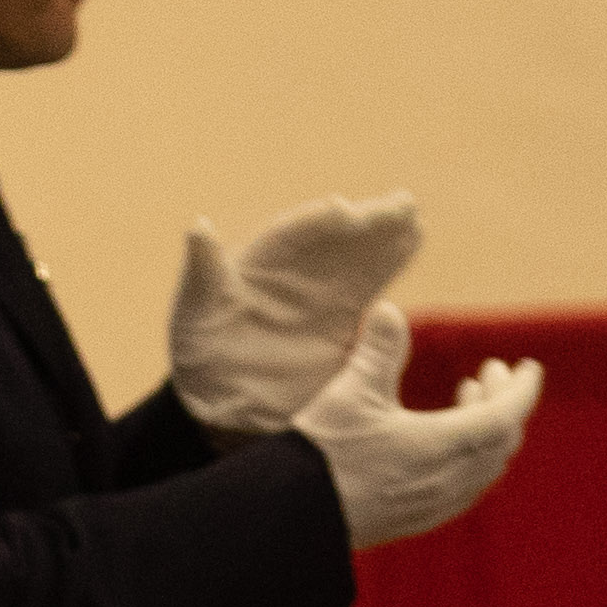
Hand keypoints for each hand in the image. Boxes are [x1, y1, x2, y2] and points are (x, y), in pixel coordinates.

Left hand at [169, 193, 423, 432]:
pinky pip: (370, 292)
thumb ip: (202, 271)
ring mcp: (318, 296)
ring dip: (385, 240)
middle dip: (365, 222)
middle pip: (334, 241)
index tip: (343, 209)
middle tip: (400, 203)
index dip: (317, 222)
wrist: (219, 402)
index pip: (292, 236)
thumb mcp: (194, 310)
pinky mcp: (340, 324)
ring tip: (413, 219)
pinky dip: (389, 268)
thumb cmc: (197, 350)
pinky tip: (411, 245)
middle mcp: (292, 274)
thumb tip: (198, 226)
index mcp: (256, 264)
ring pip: (358, 261)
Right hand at [292, 304, 543, 545]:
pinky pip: (469, 485)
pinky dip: (473, 457)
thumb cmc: (324, 452)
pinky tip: (448, 445)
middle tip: (489, 372)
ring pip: (488, 465)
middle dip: (503, 402)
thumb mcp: (350, 393)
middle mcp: (452, 478)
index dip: (522, 389)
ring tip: (468, 401)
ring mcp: (440, 503)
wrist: (297, 514)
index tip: (529, 367)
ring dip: (489, 430)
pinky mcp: (422, 518)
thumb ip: (377, 352)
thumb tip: (388, 309)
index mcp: (444, 444)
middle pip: (502, 439)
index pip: (504, 414)